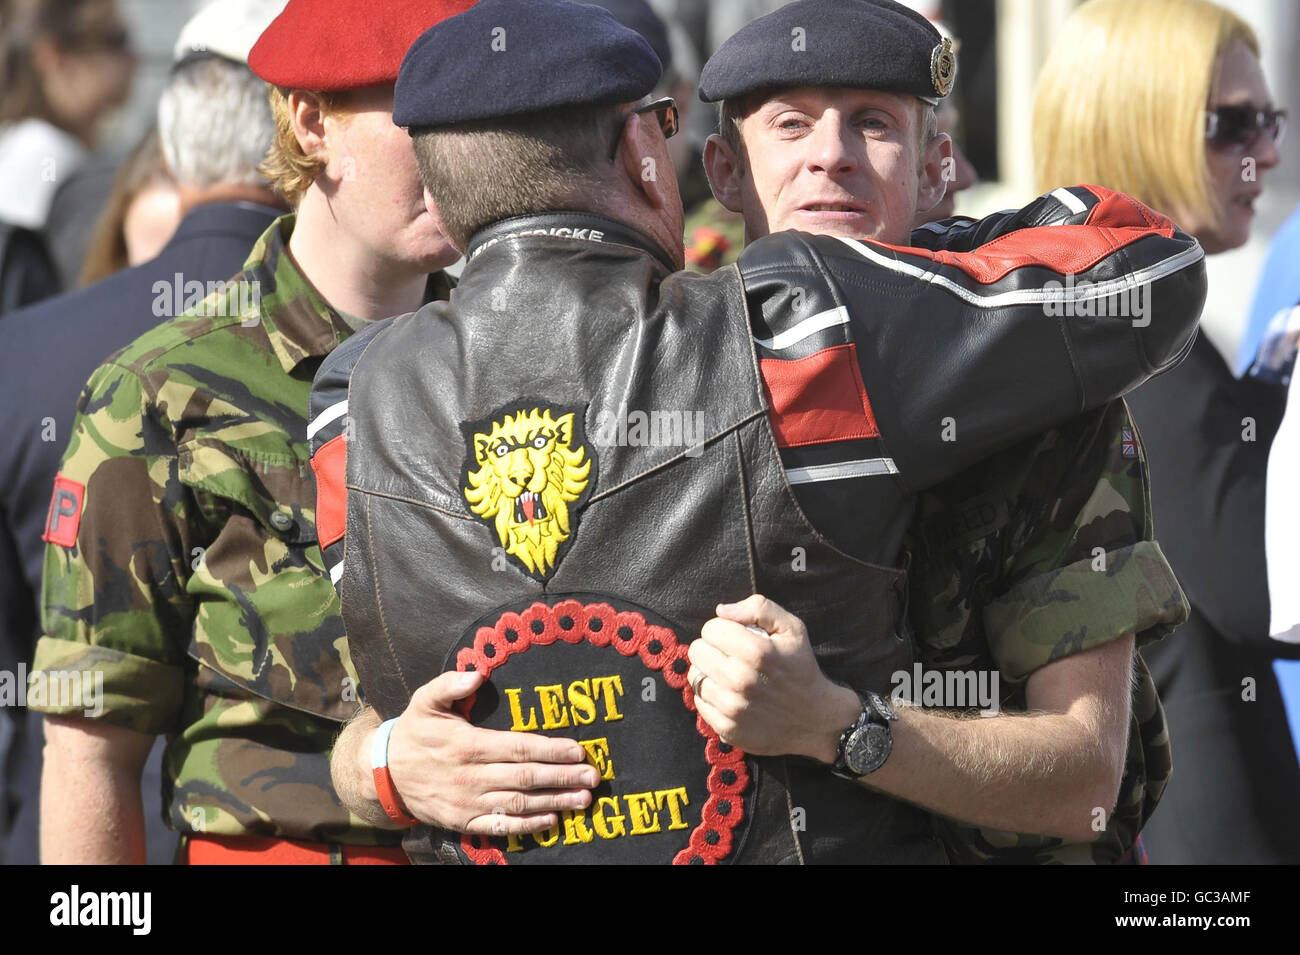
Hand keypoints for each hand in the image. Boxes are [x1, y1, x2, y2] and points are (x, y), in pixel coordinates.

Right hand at [383, 670, 600, 835]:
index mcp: (468, 745)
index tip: (578, 749)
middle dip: (563, 777)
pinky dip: (528, 825)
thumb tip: (477, 674)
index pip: (518, 748)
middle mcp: (471, 776)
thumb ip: (451, 684)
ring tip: (583, 799)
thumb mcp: (425, 700)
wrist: (385, 774)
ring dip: (555, 802)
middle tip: (593, 776)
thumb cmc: (414, 732)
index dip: (551, 750)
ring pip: (519, 803)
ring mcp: (468, 802)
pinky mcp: (464, 821)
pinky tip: (552, 819)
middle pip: (526, 778)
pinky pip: (501, 825)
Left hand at [686, 594, 859, 761]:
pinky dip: (710, 696)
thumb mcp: (792, 628)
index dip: (722, 629)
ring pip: (695, 676)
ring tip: (729, 675)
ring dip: (709, 672)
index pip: (710, 629)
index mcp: (756, 652)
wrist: (816, 719)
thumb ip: (758, 608)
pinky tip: (729, 694)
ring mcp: (732, 708)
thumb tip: (721, 610)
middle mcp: (740, 680)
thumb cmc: (801, 668)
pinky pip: (699, 702)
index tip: (736, 637)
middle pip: (697, 651)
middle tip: (730, 655)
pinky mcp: (727, 729)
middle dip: (712, 648)